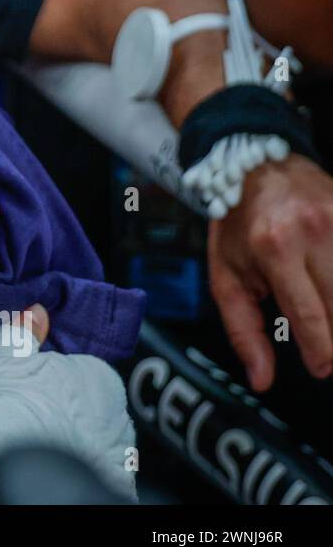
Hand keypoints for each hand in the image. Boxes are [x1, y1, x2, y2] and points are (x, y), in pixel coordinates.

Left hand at [208, 154, 332, 391]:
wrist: (256, 168)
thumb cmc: (238, 225)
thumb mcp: (226, 275)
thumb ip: (243, 330)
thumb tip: (261, 378)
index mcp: (274, 249)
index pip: (308, 314)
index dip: (320, 350)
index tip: (322, 368)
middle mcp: (313, 232)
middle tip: (328, 353)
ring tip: (328, 323)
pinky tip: (332, 290)